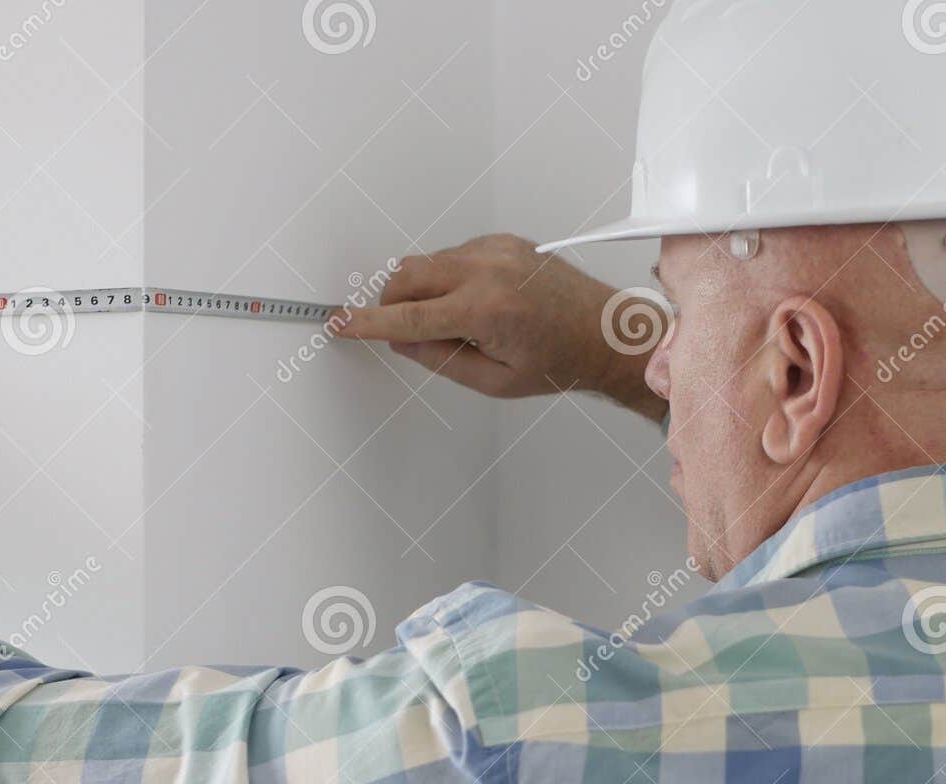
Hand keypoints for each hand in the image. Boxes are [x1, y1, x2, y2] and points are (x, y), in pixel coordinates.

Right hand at [337, 235, 668, 422]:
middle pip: (407, 276)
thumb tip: (401, 340)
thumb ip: (440, 360)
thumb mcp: (494, 381)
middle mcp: (489, 272)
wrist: (605, 332)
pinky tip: (476, 302)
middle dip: (391, 302)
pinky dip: (450, 277)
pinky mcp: (504, 240)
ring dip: (424, 291)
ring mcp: (497, 250)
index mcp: (486, 312)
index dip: (367, 323)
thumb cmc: (561, 360)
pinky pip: (454, 254)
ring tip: (459, 323)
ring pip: (428, 263)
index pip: (408, 318)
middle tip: (401, 329)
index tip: (341, 321)